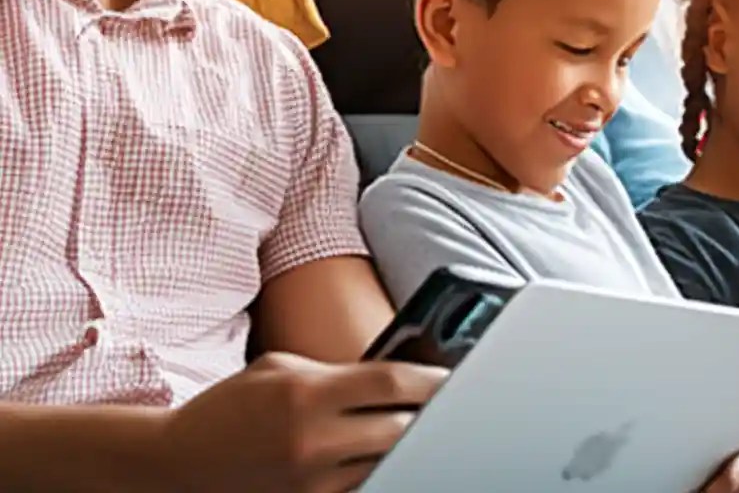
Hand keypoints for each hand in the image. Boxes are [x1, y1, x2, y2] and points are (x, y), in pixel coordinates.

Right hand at [160, 352, 446, 492]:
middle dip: (426, 417)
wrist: (177, 463)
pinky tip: (382, 460)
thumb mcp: (280, 370)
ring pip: (387, 464)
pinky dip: (376, 474)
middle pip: (399, 429)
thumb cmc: (232, 407)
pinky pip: (362, 490)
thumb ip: (335, 372)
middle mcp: (312, 440)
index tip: (450, 378)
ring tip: (416, 433)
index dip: (431, 380)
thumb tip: (391, 379)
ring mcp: (310, 481)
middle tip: (444, 407)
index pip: (391, 384)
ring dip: (404, 448)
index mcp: (307, 394)